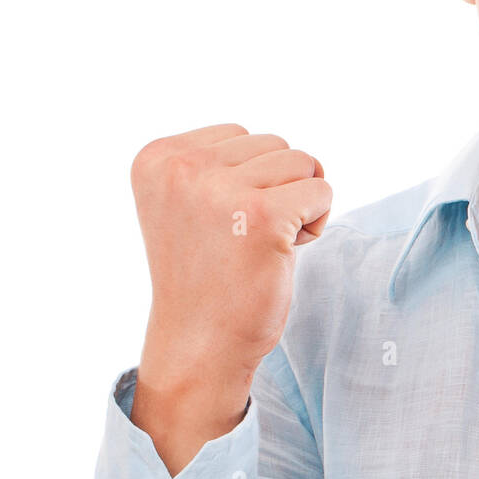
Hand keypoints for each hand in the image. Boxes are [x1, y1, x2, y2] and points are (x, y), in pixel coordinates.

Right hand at [131, 123, 331, 398]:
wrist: (200, 342)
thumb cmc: (208, 275)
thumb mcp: (192, 203)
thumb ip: (225, 165)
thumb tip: (313, 160)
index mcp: (157, 158)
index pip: (239, 136)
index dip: (248, 181)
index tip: (221, 225)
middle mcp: (181, 167)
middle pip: (274, 145)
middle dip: (277, 190)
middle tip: (244, 241)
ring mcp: (220, 190)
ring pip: (302, 163)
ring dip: (298, 205)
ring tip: (264, 246)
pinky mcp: (263, 215)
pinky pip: (321, 191)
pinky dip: (316, 221)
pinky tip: (285, 252)